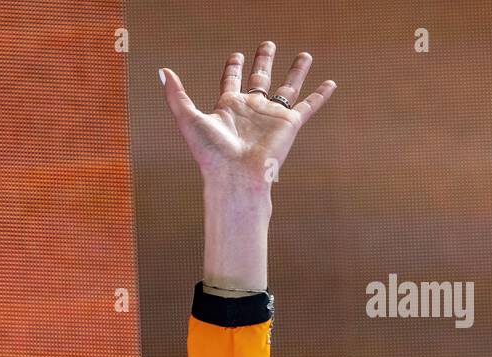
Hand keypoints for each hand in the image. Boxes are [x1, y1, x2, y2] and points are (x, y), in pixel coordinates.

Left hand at [159, 42, 334, 187]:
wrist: (234, 176)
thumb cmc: (210, 153)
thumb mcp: (188, 118)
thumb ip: (176, 95)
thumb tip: (161, 71)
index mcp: (229, 107)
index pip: (232, 81)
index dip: (234, 67)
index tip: (236, 55)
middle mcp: (252, 109)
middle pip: (260, 78)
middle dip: (263, 61)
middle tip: (267, 44)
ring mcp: (271, 116)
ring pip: (287, 87)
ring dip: (296, 71)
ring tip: (304, 55)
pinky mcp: (290, 124)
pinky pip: (309, 106)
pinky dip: (320, 95)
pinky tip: (330, 83)